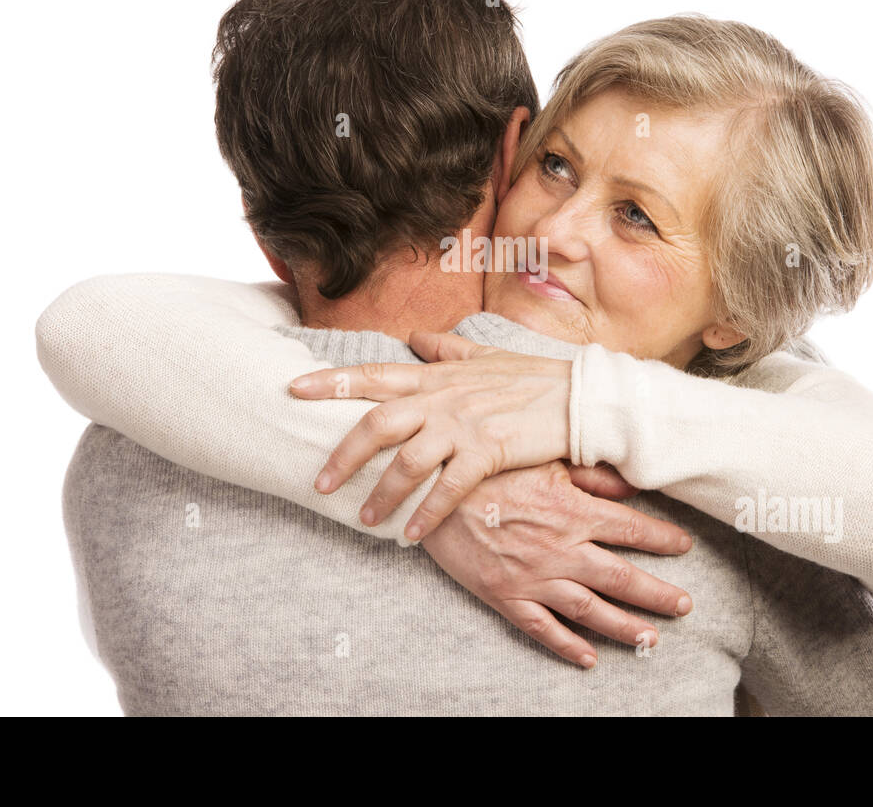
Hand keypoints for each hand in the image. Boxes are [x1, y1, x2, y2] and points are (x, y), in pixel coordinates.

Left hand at [289, 331, 572, 539]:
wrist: (580, 397)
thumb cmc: (533, 377)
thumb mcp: (486, 355)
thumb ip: (445, 348)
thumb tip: (416, 337)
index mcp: (436, 375)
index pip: (374, 375)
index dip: (331, 381)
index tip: (292, 388)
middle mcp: (442, 397)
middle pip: (377, 423)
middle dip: (343, 455)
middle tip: (318, 483)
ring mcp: (464, 423)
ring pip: (407, 460)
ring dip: (382, 494)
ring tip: (364, 519)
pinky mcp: (489, 450)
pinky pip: (448, 487)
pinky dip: (427, 513)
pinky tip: (412, 536)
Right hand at [420, 462, 693, 667]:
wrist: (431, 491)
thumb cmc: (488, 468)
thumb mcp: (543, 459)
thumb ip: (589, 475)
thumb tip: (630, 485)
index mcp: (572, 510)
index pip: (630, 529)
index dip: (662, 539)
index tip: (684, 545)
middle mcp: (559, 548)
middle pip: (621, 577)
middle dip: (657, 594)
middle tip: (686, 605)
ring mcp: (533, 577)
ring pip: (590, 609)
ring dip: (626, 626)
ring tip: (652, 639)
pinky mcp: (505, 596)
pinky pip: (542, 628)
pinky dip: (568, 646)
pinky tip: (590, 658)